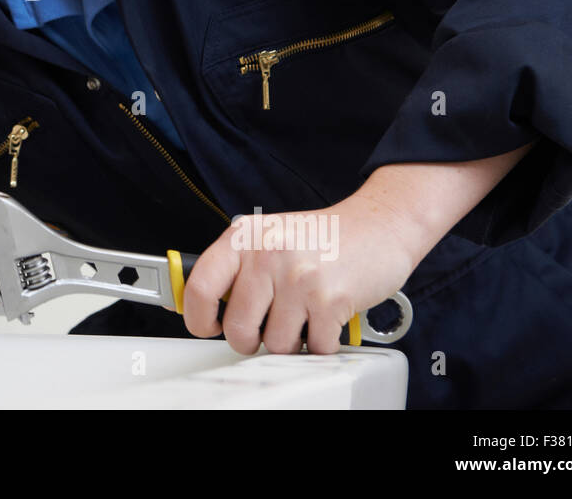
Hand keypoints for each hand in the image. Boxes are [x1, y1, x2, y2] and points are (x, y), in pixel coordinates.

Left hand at [181, 197, 416, 354]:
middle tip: (265, 328)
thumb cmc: (322, 238)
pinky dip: (320, 343)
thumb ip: (234, 267)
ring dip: (290, 342)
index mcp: (244, 238)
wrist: (379, 224)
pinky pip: (313, 348)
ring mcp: (298, 278)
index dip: (198, 318)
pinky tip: (326, 318)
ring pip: (275, 344)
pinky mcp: (330, 300)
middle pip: (238, 328)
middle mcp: (267, 254)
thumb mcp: (268, 237)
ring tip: (302, 315)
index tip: (209, 327)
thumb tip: (193, 304)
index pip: (200, 286)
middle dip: (251, 340)